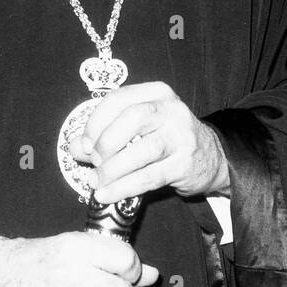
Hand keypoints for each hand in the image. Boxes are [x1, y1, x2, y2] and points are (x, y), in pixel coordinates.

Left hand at [76, 81, 230, 202]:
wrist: (211, 157)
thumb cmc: (167, 139)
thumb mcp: (139, 128)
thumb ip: (105, 134)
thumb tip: (75, 146)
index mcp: (157, 93)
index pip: (119, 99)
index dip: (96, 122)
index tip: (85, 143)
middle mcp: (172, 110)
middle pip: (133, 118)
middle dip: (106, 142)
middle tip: (95, 161)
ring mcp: (182, 136)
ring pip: (142, 150)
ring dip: (113, 169)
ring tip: (97, 182)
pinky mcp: (185, 163)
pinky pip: (150, 177)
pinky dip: (124, 187)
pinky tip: (108, 194)